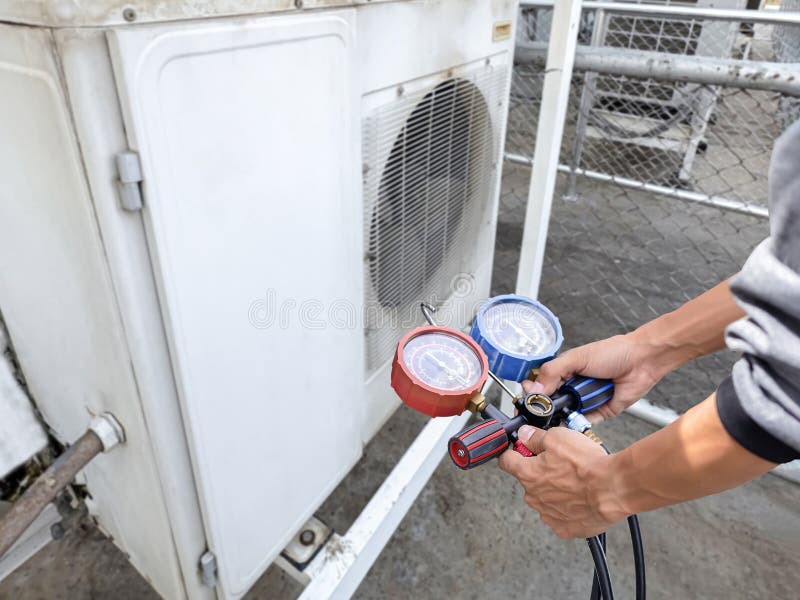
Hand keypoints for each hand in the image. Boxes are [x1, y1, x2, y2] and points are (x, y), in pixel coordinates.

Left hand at [498, 425, 625, 537]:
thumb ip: (535, 437)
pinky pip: (560, 516)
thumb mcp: (557, 437)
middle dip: (540, 471)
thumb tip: (524, 434)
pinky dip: (568, 507)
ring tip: (575, 481)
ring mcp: (548, 515)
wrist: (613, 488)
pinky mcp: (565, 528)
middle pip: (529, 480)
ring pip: (545, 498)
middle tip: (561, 463)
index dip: (514, 452)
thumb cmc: (586, 464)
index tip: (521, 450)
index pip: (506, 462)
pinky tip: (580, 498)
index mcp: (527, 474)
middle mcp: (533, 497)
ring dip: (555, 490)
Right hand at [523, 333, 668, 423]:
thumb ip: (553, 371)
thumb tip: (534, 388)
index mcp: (564, 371)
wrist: (642, 361)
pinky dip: (578, 424)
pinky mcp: (599, 412)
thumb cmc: (612, 352)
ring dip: (562, 416)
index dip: (533, 394)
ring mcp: (585, 400)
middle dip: (546, 408)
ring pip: (565, 414)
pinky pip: (584, 422)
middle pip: (551, 403)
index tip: (526, 401)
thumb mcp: (576, 358)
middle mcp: (573, 387)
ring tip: (558, 416)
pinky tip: (573, 422)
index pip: (541, 385)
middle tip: (540, 411)